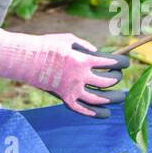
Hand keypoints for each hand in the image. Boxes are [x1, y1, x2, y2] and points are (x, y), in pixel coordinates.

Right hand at [0, 29, 130, 117]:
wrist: (25, 59)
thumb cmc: (47, 45)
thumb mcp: (70, 39)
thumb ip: (87, 47)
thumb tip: (99, 56)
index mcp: (83, 59)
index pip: (110, 63)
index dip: (122, 63)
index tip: (126, 63)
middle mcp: (80, 76)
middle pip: (107, 82)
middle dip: (117, 79)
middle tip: (119, 76)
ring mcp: (72, 90)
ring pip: (99, 99)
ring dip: (113, 99)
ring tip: (121, 97)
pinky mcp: (64, 99)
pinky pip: (82, 109)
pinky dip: (94, 113)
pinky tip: (105, 113)